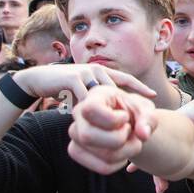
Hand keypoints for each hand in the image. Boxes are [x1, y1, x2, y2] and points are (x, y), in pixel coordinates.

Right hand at [14, 64, 156, 105]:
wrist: (39, 79)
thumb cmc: (64, 87)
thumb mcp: (85, 91)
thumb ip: (99, 97)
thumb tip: (113, 110)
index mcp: (102, 72)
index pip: (125, 78)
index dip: (140, 87)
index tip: (154, 95)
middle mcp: (95, 69)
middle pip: (116, 88)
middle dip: (125, 102)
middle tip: (137, 116)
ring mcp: (84, 72)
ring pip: (101, 94)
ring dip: (107, 108)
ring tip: (118, 122)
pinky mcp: (72, 79)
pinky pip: (85, 97)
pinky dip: (89, 108)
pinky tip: (93, 119)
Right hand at [67, 85, 158, 174]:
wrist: (131, 123)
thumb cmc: (135, 112)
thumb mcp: (146, 110)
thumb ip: (148, 119)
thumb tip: (144, 134)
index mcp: (94, 96)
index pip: (91, 110)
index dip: (112, 119)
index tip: (125, 117)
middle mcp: (79, 113)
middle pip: (88, 136)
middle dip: (118, 139)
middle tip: (130, 132)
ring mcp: (75, 134)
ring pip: (96, 154)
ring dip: (124, 153)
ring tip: (131, 142)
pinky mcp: (77, 151)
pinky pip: (100, 167)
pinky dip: (119, 164)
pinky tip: (123, 153)